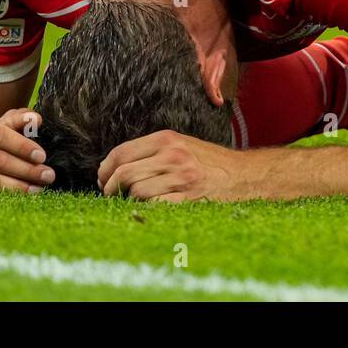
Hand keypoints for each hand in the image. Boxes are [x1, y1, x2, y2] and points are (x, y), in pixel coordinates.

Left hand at [98, 130, 240, 202]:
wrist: (243, 175)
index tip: (103, 177)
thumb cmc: (208, 162)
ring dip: (130, 199)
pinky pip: (154, 206)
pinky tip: (151, 206)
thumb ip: (152, 151)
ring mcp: (181, 178)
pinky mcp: (188, 198)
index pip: (121, 153)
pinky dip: (147, 208)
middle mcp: (173, 156)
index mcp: (167, 139)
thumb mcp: (181, 144)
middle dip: (111, 187)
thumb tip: (115, 166)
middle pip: (124, 173)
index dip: (106, 168)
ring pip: (136, 191)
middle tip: (111, 193)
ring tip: (134, 200)